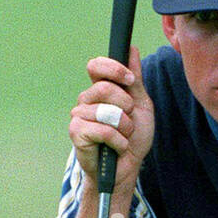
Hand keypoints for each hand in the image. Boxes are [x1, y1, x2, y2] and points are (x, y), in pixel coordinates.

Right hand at [69, 45, 154, 192]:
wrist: (127, 168)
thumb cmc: (133, 138)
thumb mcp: (140, 105)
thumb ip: (135, 80)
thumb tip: (132, 50)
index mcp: (100, 90)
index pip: (96, 66)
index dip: (113, 69)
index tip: (130, 81)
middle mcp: (86, 100)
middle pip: (104, 88)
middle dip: (125, 106)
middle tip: (129, 121)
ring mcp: (78, 116)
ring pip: (106, 112)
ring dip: (124, 128)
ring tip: (123, 137)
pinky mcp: (76, 133)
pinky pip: (103, 131)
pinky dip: (118, 142)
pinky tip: (117, 148)